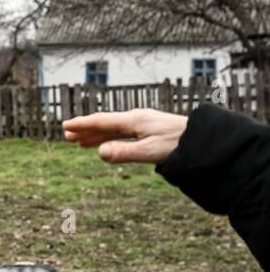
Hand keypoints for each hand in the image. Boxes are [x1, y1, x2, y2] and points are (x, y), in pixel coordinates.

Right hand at [63, 109, 186, 163]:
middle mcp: (136, 119)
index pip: (102, 121)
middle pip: (105, 124)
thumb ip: (124, 153)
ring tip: (80, 142)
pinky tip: (106, 143)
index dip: (82, 125)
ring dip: (96, 135)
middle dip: (85, 130)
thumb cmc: (179, 146)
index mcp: (134, 120)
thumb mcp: (150, 152)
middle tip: (66, 135)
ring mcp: (143, 124)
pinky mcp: (149, 130)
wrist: (204, 140)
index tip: (65, 126)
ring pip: (113, 129)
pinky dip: (109, 137)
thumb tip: (99, 152)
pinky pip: (123, 132)